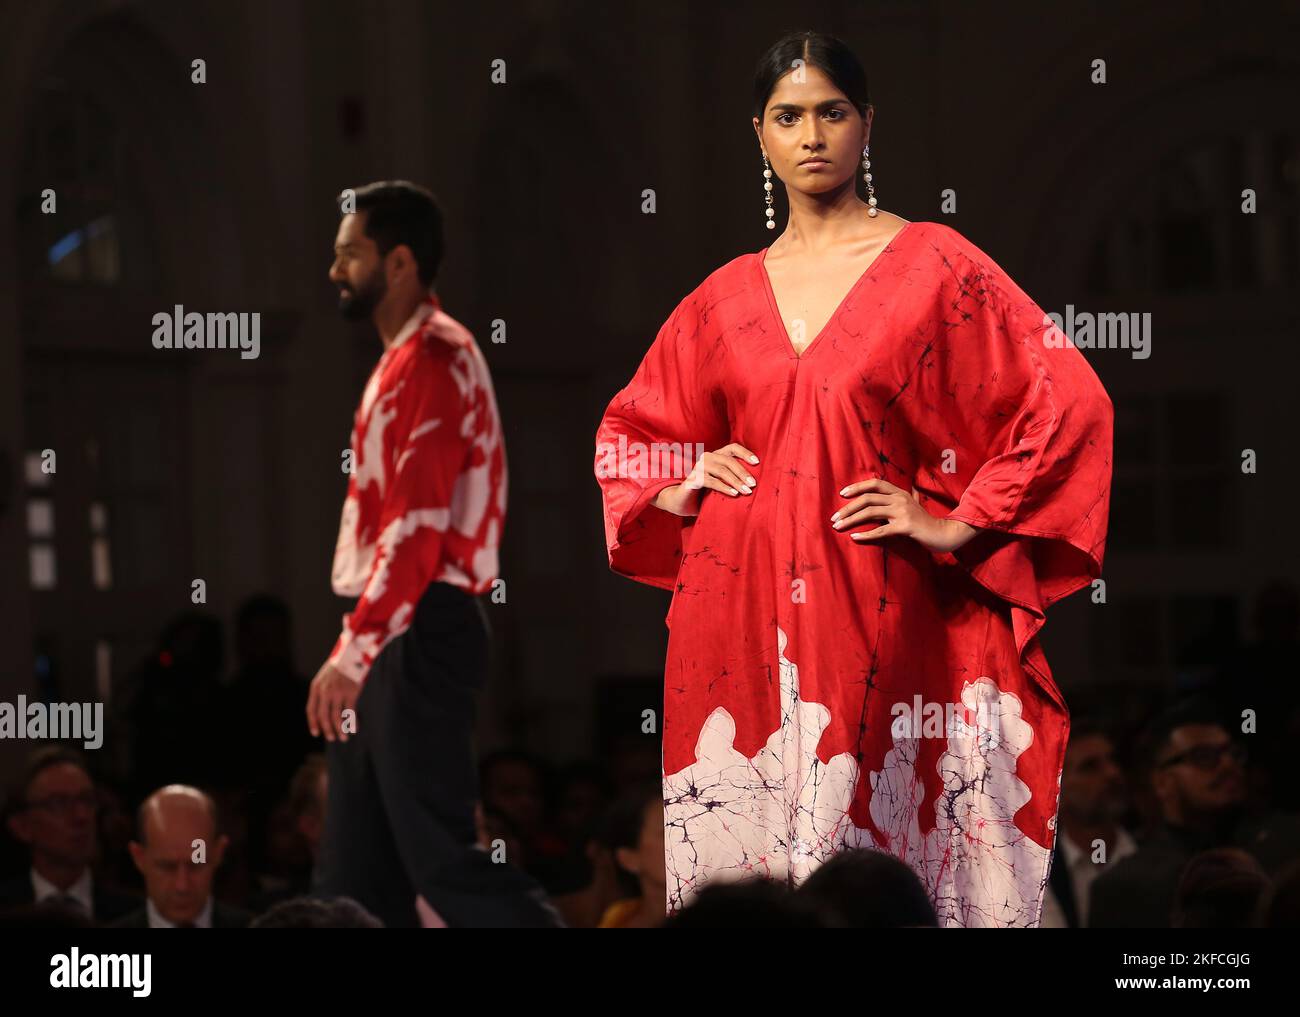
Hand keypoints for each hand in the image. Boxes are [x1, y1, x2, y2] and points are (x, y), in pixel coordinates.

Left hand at [306, 661, 361, 741]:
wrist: (352, 653)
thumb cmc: (340, 665)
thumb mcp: (325, 676)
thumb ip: (322, 691)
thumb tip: (324, 710)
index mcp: (316, 687)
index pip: (311, 710)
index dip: (313, 723)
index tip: (316, 733)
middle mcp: (325, 691)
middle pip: (323, 716)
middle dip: (327, 730)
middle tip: (332, 738)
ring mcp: (338, 692)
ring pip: (337, 717)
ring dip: (340, 730)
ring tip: (344, 737)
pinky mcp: (351, 692)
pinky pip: (350, 713)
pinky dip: (352, 723)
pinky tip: (355, 728)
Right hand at [653, 443, 759, 516]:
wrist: (683, 501)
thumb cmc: (706, 491)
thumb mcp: (721, 481)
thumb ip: (733, 476)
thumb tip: (755, 480)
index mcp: (715, 456)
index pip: (732, 448)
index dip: (745, 453)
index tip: (757, 462)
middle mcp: (706, 458)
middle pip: (728, 460)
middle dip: (743, 472)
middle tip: (753, 484)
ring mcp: (698, 467)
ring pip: (721, 471)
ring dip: (736, 481)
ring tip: (746, 491)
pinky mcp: (693, 479)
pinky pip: (711, 481)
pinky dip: (724, 487)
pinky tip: (734, 494)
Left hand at [832, 477, 977, 553]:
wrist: (945, 534)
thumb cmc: (926, 522)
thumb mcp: (914, 505)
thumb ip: (906, 497)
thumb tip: (904, 489)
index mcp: (900, 493)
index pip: (874, 484)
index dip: (857, 487)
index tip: (842, 494)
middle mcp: (900, 499)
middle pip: (868, 499)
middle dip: (848, 508)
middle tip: (834, 518)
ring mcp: (903, 512)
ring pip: (871, 513)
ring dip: (851, 520)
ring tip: (838, 527)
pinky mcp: (906, 527)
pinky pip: (881, 531)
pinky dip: (866, 535)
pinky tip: (855, 538)